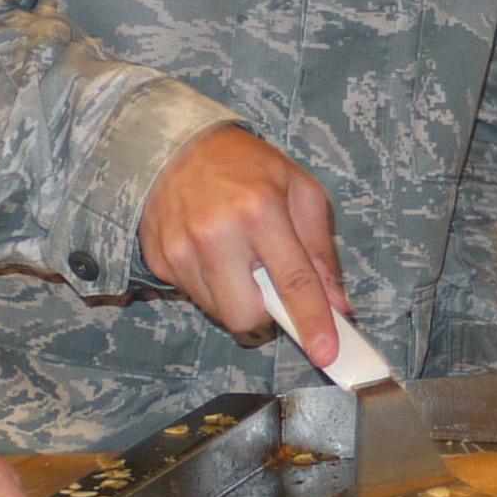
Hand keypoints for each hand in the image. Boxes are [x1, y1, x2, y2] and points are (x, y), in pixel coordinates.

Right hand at [138, 124, 348, 363]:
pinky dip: (209, 284)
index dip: (312, 322)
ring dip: (236, 297)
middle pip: (247, 315)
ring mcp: (180, 249)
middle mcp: (215, 234)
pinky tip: (210, 251)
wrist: (176, 143)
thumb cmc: (246, 166)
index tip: (326, 353)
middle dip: (266, 311)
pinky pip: (194, 296)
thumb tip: (337, 305)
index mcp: (258, 210)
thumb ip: (321, 250)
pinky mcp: (159, 259)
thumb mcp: (300, 190)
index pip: (292, 281)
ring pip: (219, 312)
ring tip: (237, 258)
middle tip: (268, 281)